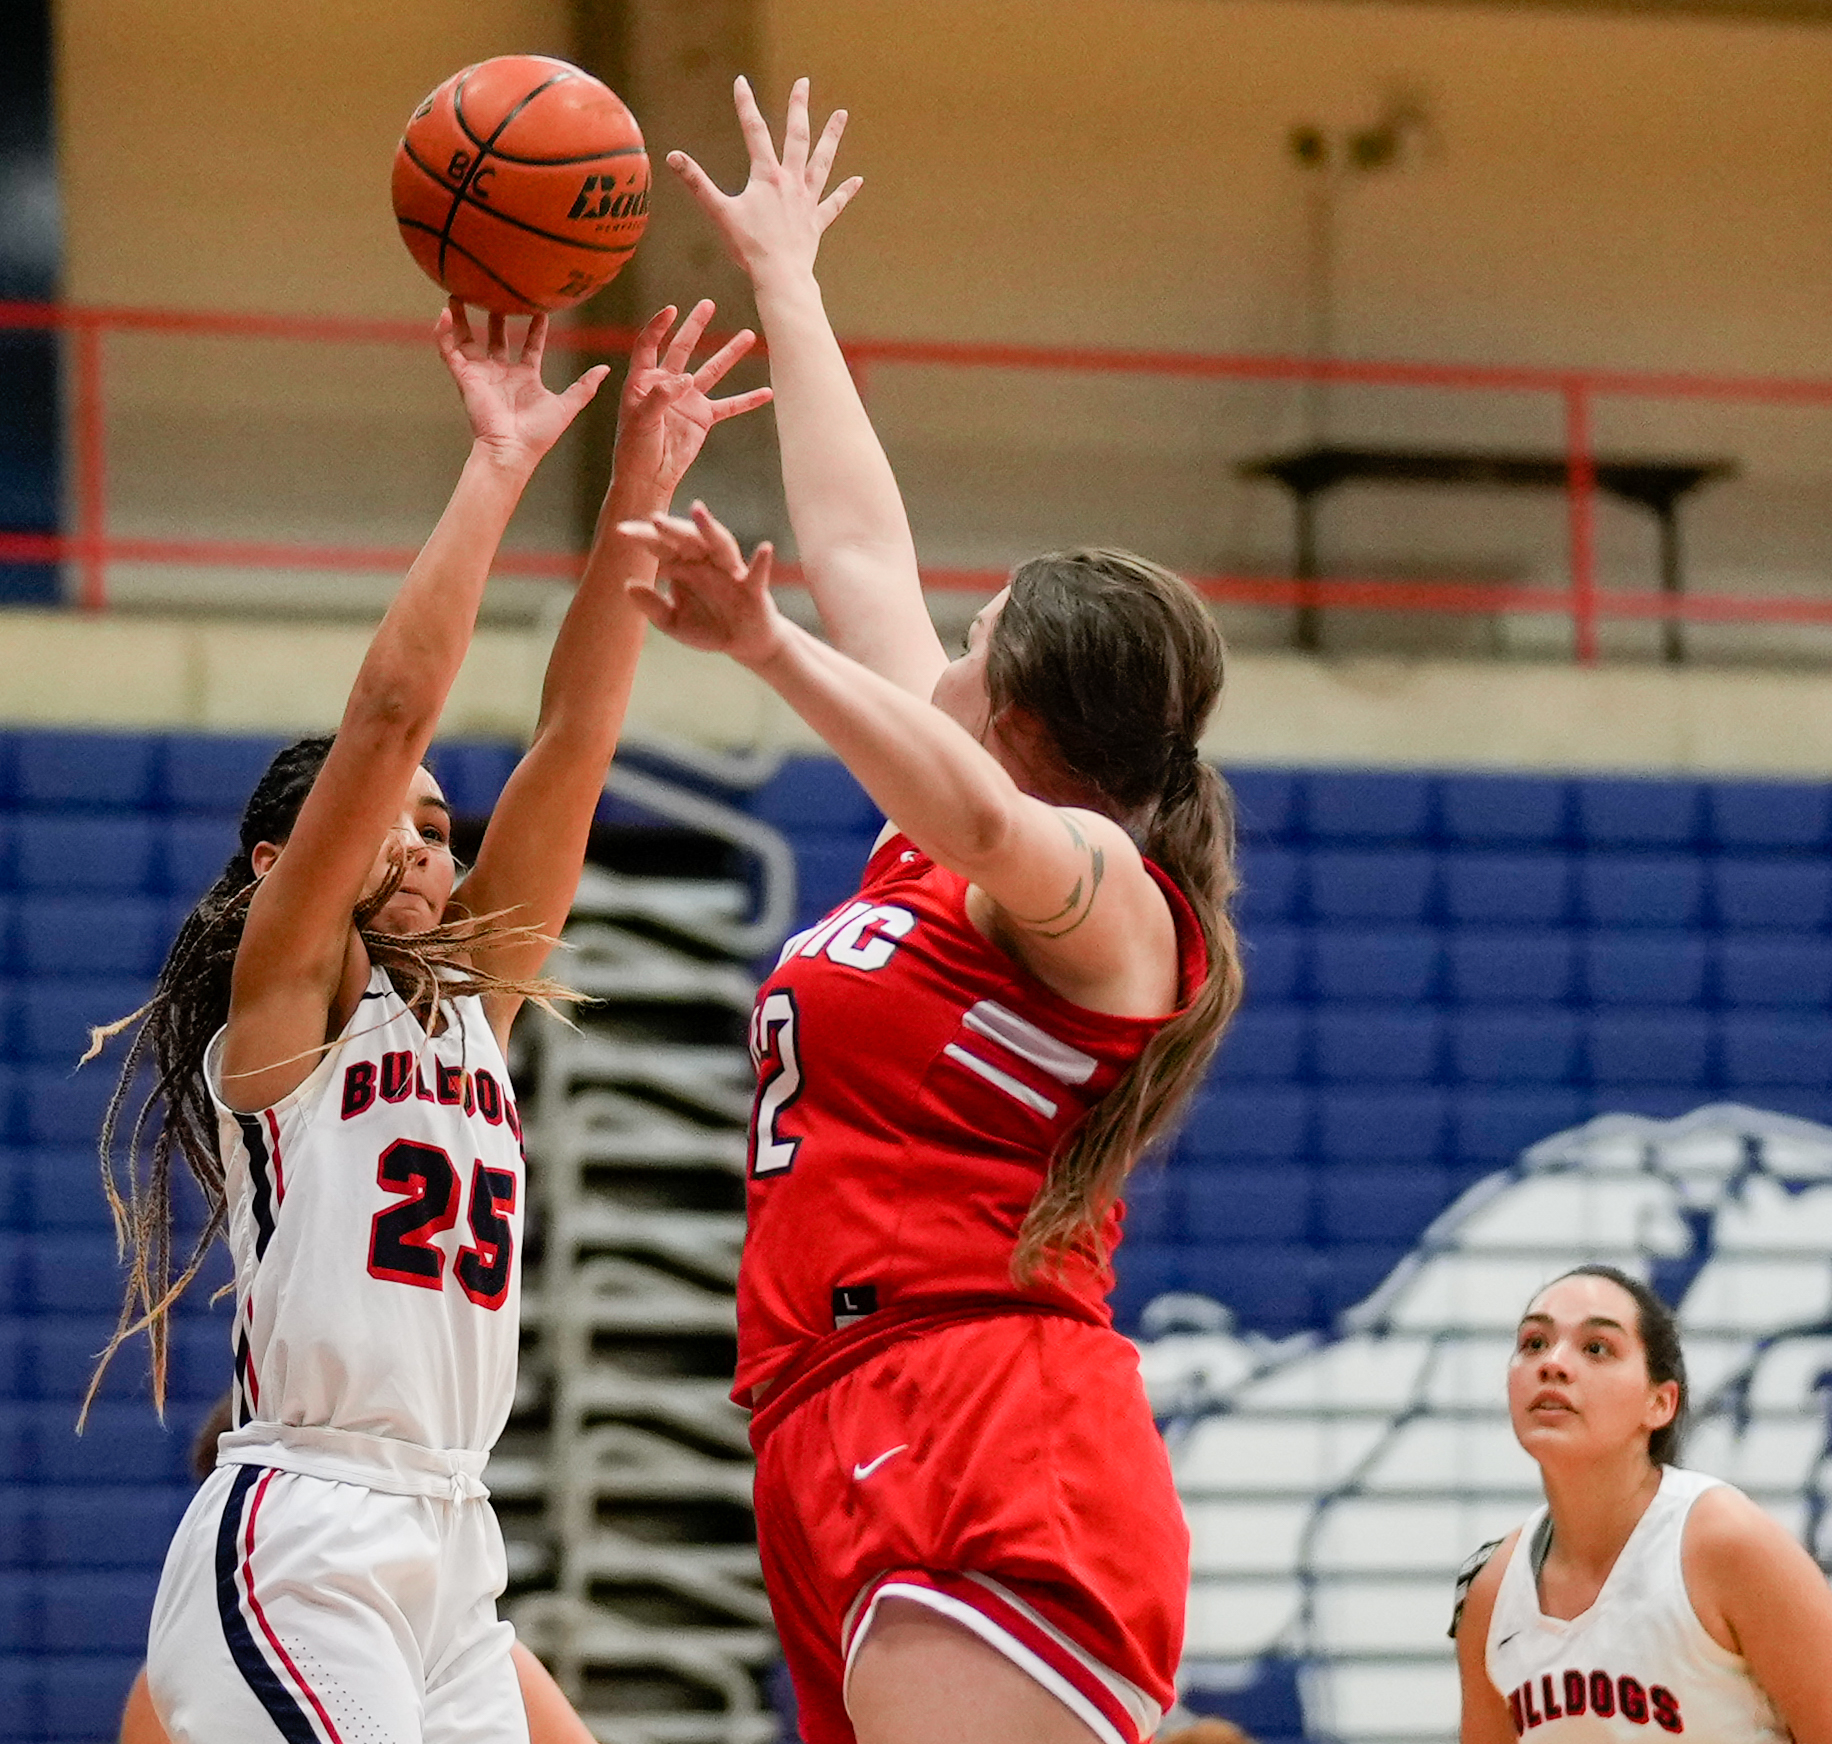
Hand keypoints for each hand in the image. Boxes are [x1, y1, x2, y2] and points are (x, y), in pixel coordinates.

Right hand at [435, 299, 611, 469]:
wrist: (512, 450)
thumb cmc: (538, 434)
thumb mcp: (567, 405)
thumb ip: (585, 386)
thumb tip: (606, 368)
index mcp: (526, 377)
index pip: (531, 347)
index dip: (536, 328)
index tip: (540, 309)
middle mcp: (502, 373)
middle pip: (497, 338)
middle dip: (496, 317)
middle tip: (497, 293)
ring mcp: (482, 374)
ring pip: (468, 340)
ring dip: (462, 318)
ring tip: (458, 292)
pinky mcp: (464, 377)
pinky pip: (449, 349)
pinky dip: (444, 331)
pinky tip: (444, 311)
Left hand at [614, 300, 773, 502]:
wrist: (649, 477)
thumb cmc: (634, 448)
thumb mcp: (641, 420)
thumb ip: (661, 397)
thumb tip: (687, 378)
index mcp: (643, 381)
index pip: (649, 345)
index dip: (659, 326)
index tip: (672, 310)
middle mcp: (666, 385)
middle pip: (682, 348)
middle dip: (695, 326)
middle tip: (708, 304)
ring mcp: (687, 400)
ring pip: (711, 371)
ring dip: (729, 354)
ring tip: (748, 335)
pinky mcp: (703, 418)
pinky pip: (729, 406)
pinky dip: (748, 400)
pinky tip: (766, 392)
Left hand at [620, 502, 786, 668]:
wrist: (744, 643)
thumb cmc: (709, 627)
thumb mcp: (674, 622)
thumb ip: (652, 607)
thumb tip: (628, 585)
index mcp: (685, 566)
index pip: (661, 545)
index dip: (643, 537)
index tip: (621, 532)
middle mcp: (707, 562)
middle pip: (688, 539)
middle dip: (672, 528)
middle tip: (654, 519)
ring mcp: (731, 572)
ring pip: (720, 544)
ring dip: (710, 527)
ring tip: (698, 509)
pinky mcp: (753, 589)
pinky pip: (757, 574)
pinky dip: (762, 562)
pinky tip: (765, 548)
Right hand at [668, 76, 862, 278]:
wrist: (780, 276)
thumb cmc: (749, 247)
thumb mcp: (719, 212)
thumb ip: (696, 183)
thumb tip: (672, 157)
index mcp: (767, 177)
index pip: (754, 132)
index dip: (746, 105)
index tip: (742, 81)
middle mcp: (791, 182)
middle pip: (797, 137)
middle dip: (798, 107)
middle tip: (803, 82)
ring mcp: (807, 201)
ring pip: (822, 162)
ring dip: (831, 137)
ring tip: (842, 115)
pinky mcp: (816, 222)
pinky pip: (834, 204)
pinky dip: (845, 192)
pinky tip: (858, 181)